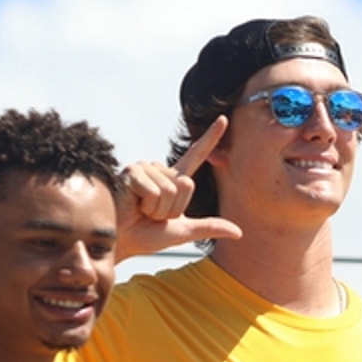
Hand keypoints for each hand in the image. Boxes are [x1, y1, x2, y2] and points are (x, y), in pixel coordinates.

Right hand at [114, 118, 243, 256]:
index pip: (197, 155)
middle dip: (173, 208)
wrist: (122, 242)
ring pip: (171, 189)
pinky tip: (133, 206)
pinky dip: (147, 206)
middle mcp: (161, 170)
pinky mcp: (133, 172)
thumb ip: (208, 227)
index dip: (211, 138)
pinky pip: (155, 192)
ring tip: (141, 210)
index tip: (223, 119)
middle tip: (152, 214)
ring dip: (158, 209)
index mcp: (174, 179)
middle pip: (187, 184)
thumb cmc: (146, 235)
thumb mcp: (182, 232)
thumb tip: (239, 232)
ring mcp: (145, 168)